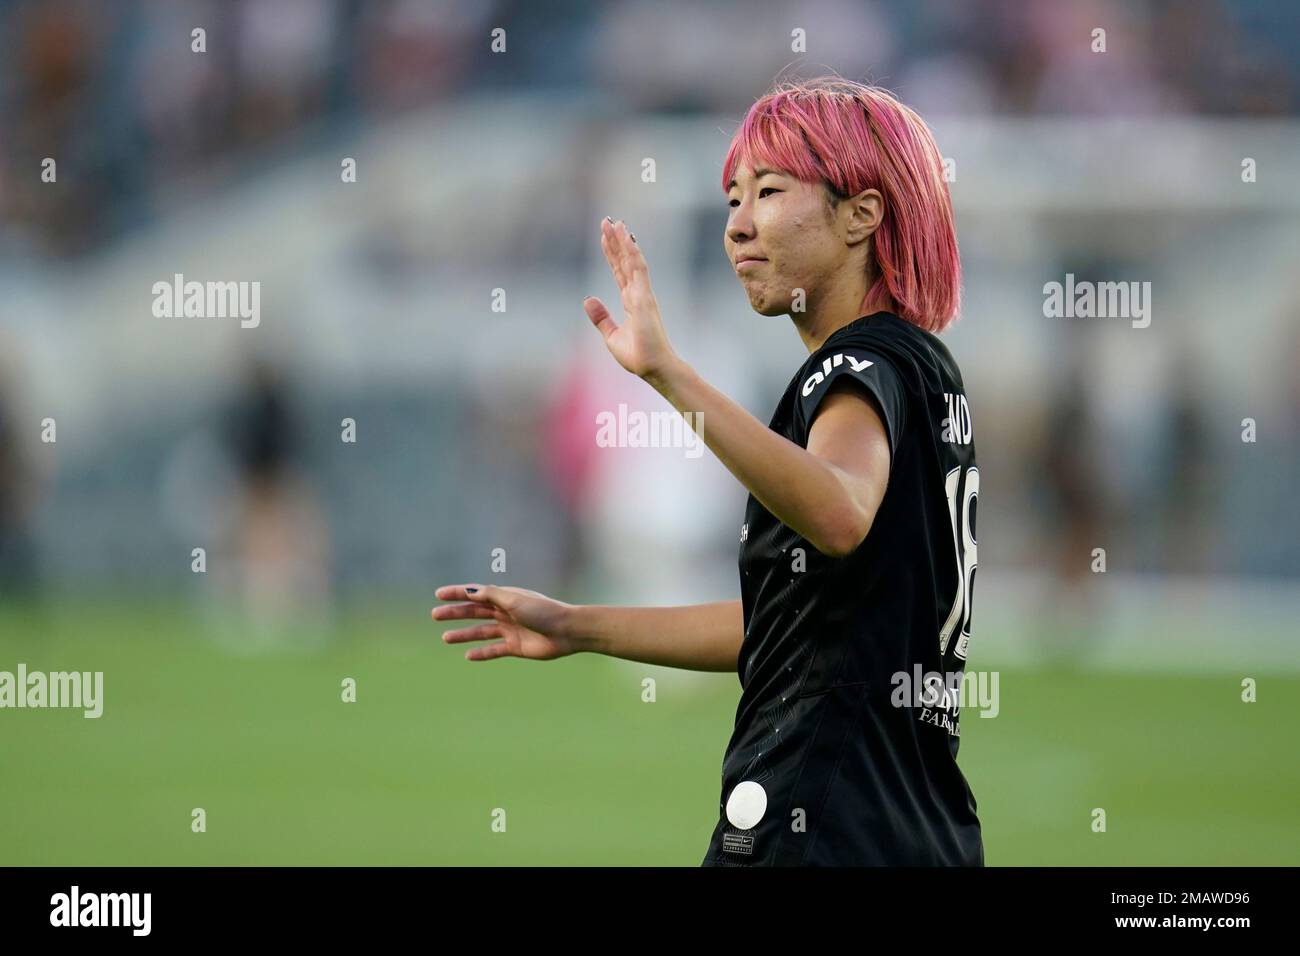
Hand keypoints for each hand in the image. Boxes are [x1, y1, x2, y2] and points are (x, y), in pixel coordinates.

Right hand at [432, 584, 576, 660]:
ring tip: (446, 638)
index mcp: (505, 597)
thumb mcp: (514, 600)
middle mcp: (506, 612)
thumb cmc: (542, 611)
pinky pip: (494, 650)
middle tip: (434, 615)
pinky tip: (468, 656)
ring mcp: (511, 630)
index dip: (458, 593)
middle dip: (455, 613)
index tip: (438, 595)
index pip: (476, 593)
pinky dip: (481, 653)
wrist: (566, 631)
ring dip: (464, 634)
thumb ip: (491, 595)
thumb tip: (470, 591)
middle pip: (475, 612)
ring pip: (482, 632)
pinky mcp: (516, 647)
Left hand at [583, 218, 677, 380]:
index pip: (619, 271)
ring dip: (623, 241)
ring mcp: (643, 294)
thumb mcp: (611, 336)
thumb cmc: (638, 356)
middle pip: (624, 261)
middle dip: (616, 241)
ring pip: (632, 260)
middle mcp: (638, 294)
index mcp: (631, 301)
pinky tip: (627, 237)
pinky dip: (633, 252)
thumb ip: (601, 317)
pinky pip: (639, 269)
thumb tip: (587, 299)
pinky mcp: (645, 297)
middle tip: (608, 221)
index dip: (612, 253)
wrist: (653, 368)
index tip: (605, 237)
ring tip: (615, 222)